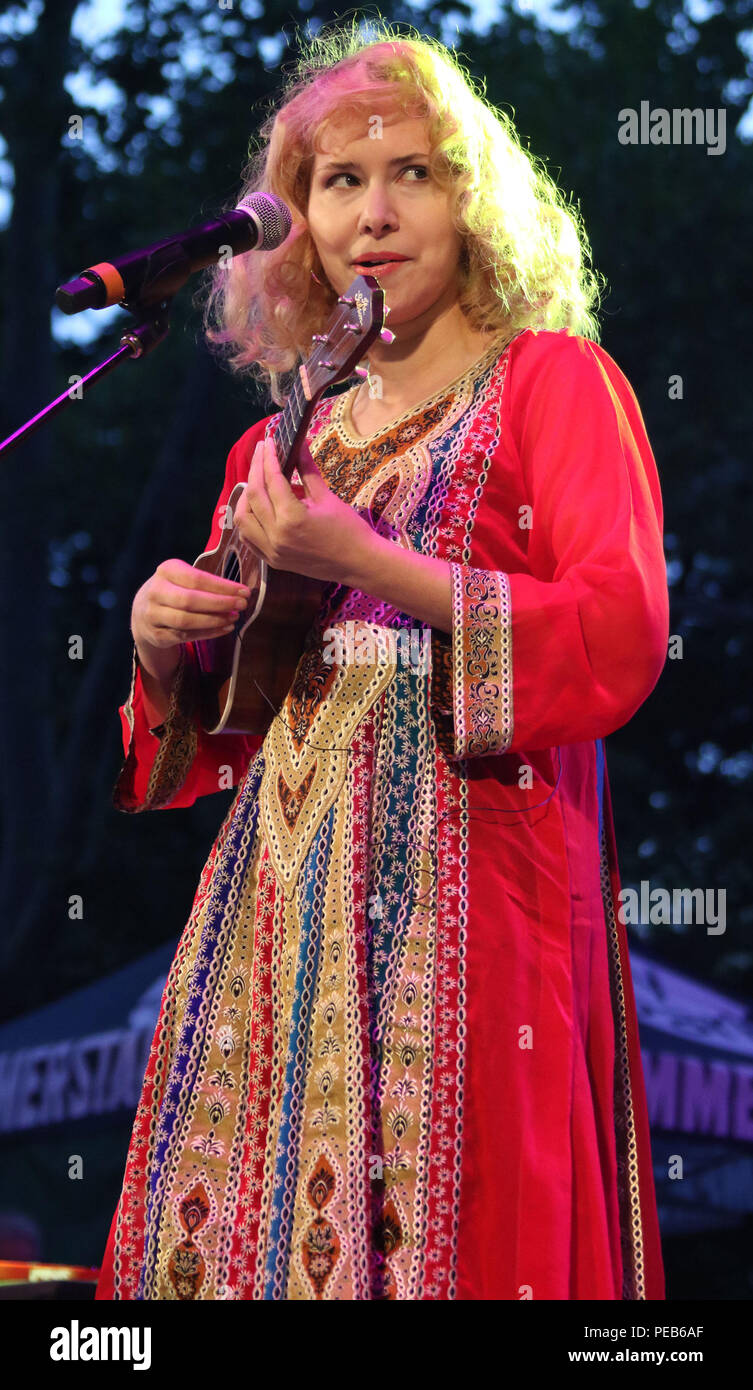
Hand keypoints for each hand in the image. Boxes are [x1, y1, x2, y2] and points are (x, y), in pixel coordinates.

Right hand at [131, 558, 250, 649]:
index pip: (196, 578)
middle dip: (220, 603)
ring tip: (234, 617)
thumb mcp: (183, 578)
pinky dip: (208, 633)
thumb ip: (207, 583)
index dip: (222, 587)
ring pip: (186, 620)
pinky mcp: (157, 635)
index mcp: (165, 571)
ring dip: (214, 620)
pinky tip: (224, 628)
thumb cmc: (173, 591)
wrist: (143, 611)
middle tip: (241, 605)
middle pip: (190, 600)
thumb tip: (239, 593)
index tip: (244, 591)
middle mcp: (155, 591)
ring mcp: (153, 615)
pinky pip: (185, 636)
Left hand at [233, 435, 375, 585]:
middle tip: (261, 451)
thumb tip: (298, 443)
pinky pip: (248, 538)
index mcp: (292, 517)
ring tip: (256, 479)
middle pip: (253, 495)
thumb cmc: (348, 529)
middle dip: (255, 468)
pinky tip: (256, 506)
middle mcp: (276, 535)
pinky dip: (247, 519)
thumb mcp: (326, 496)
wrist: (358, 563)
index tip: (269, 441)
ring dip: (245, 496)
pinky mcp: (272, 561)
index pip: (272, 480)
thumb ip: (306, 469)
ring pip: (243, 518)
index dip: (269, 457)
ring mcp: (272, 551)